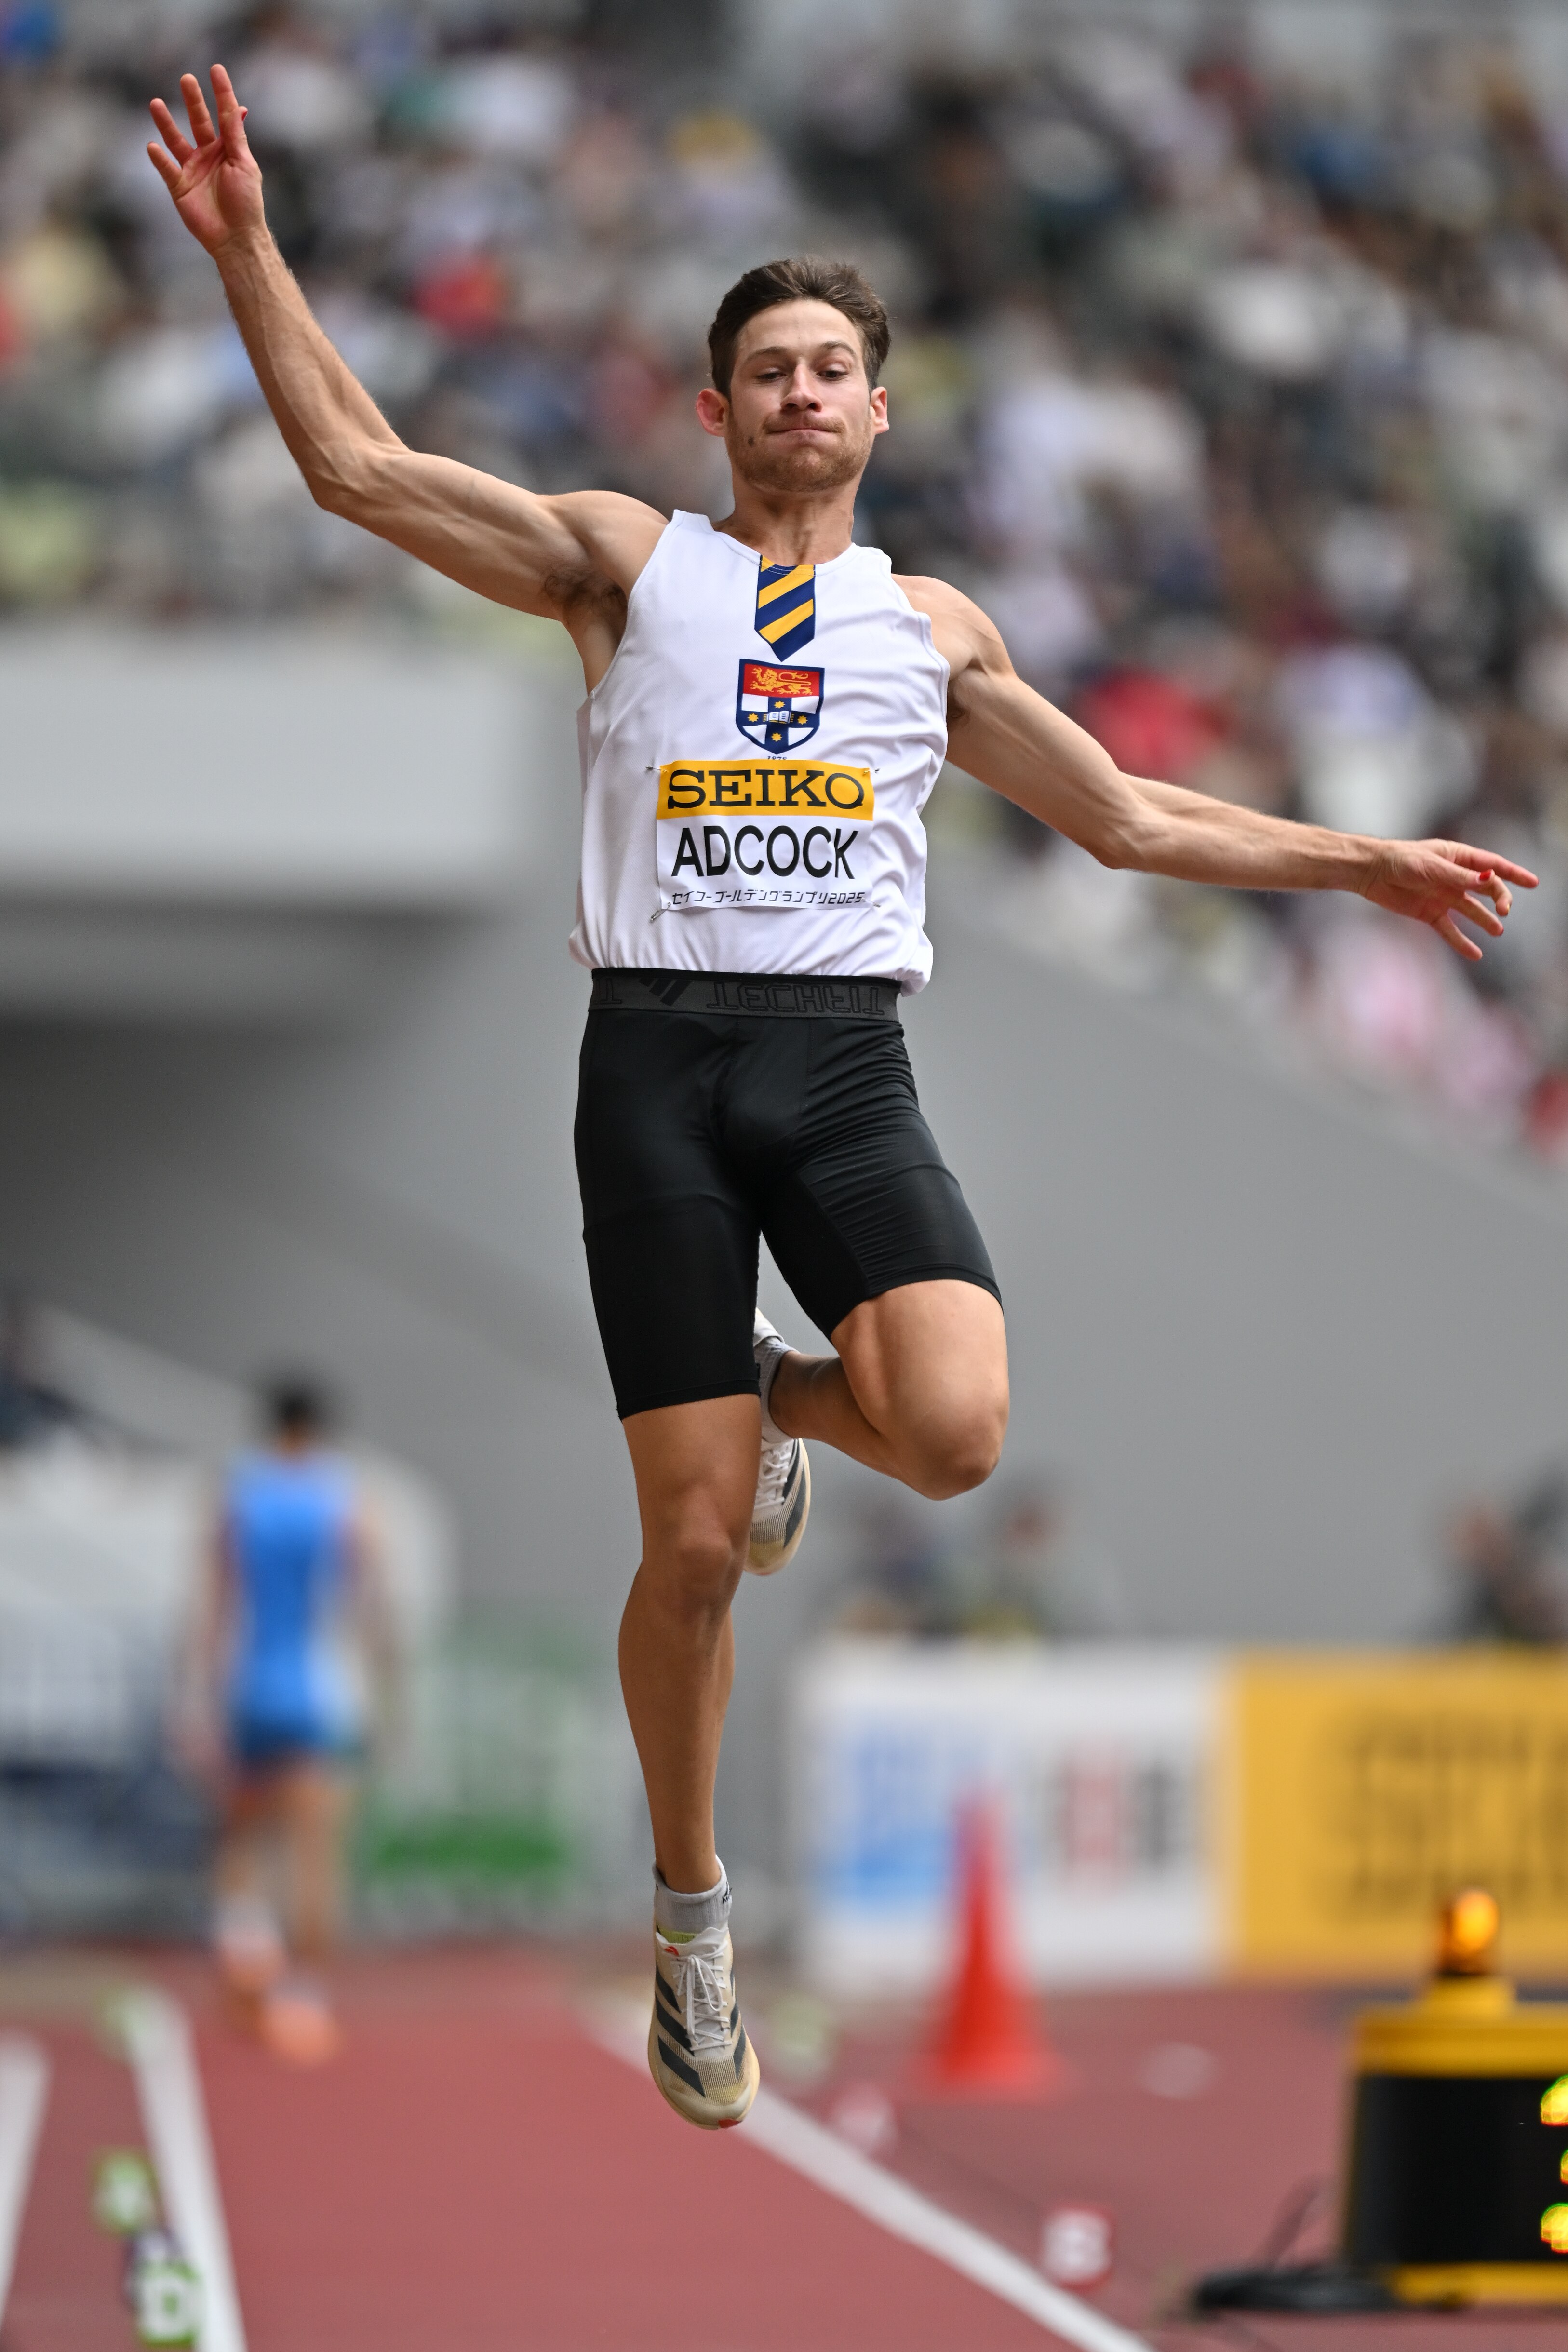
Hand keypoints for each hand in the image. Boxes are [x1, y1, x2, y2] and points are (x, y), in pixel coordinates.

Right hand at [147, 65, 263, 255]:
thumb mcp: (244, 164)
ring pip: (176, 140)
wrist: (236, 238)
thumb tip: (240, 107)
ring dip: (166, 123)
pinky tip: (152, 145)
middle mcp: (209, 155)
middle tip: (186, 79)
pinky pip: (166, 168)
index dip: (221, 93)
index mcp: (228, 149)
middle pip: (198, 121)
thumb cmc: (247, 203)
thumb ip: (236, 136)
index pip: (224, 115)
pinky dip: (158, 158)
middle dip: (192, 101)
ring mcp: (192, 170)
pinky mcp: (179, 187)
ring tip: (156, 103)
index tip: (216, 69)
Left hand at [1361, 838, 1537, 960]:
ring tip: (1497, 931)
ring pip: (1471, 911)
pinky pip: (1450, 930)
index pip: (1493, 866)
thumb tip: (1489, 880)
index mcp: (1459, 858)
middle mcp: (1455, 878)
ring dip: (1485, 921)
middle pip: (1486, 889)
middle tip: (1504, 911)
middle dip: (1499, 899)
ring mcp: (1444, 896)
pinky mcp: (1430, 913)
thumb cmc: (1401, 860)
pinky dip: (1461, 942)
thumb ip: (1460, 877)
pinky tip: (1476, 954)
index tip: (1532, 883)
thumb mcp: (1432, 867)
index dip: (1513, 874)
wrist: (1372, 873)